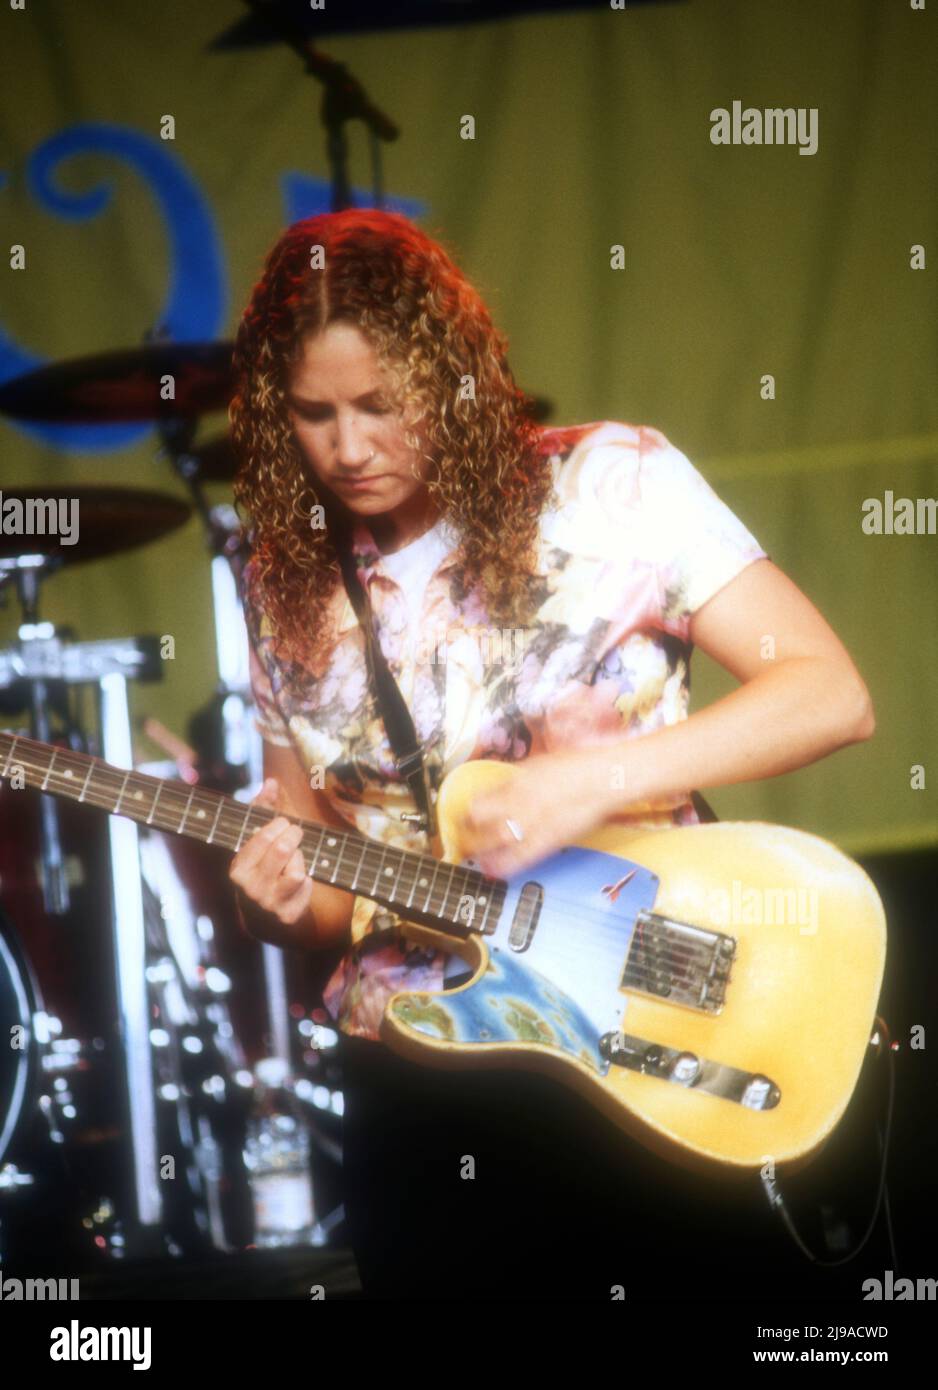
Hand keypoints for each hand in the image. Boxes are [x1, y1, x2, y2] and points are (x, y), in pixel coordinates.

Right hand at [228, 777, 313, 929]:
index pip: (262, 839)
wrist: (266, 915)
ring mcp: (268, 904)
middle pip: (283, 851)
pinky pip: (306, 887)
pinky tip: (299, 881)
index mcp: (238, 869)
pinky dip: (307, 880)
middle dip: (294, 836)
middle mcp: (250, 889)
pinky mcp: (287, 915)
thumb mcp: (258, 839)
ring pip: (296, 872)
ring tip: (294, 859)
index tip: (284, 822)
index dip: (278, 826)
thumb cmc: (263, 866)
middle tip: (296, 832)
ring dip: (300, 860)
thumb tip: (271, 782)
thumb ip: (263, 809)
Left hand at [459, 747, 615, 878]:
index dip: (469, 810)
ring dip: (479, 850)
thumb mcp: (538, 765)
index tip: (466, 815)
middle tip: (460, 836)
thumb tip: (501, 787)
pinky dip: (504, 866)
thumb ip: (516, 780)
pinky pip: (520, 858)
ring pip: (494, 841)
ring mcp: (533, 823)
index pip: (480, 800)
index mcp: (516, 783)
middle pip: (480, 821)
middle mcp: (519, 802)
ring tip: (472, 855)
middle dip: (466, 831)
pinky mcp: (548, 840)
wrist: (603, 779)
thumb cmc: (577, 767)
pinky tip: (494, 871)